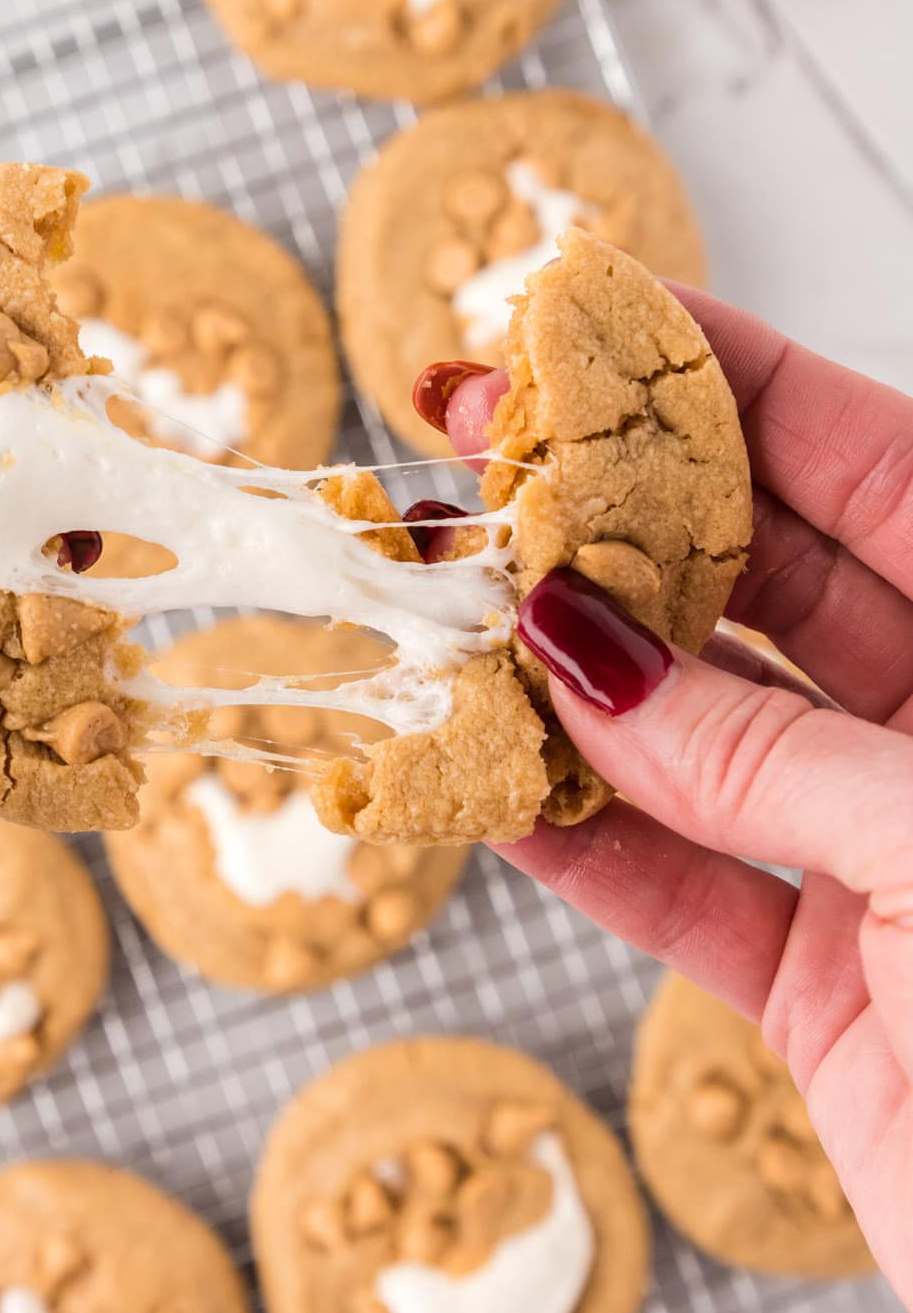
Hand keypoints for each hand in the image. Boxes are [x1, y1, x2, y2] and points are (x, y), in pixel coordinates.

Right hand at [420, 296, 912, 1305]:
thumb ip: (754, 752)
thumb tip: (570, 652)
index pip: (879, 465)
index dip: (735, 383)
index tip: (596, 325)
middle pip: (767, 588)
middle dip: (619, 528)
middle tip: (477, 470)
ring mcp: (892, 862)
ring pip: (702, 742)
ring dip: (569, 690)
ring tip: (445, 620)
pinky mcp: (834, 987)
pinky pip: (683, 891)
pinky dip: (583, 848)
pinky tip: (491, 789)